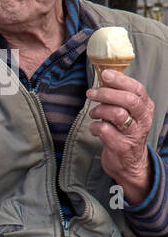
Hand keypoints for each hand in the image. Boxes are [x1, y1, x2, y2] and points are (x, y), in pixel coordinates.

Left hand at [87, 68, 152, 195]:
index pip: (137, 89)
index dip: (120, 80)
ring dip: (100, 110)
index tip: (104, 74)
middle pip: (128, 100)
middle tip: (91, 93)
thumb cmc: (124, 133)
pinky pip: (105, 130)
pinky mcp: (122, 146)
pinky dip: (95, 127)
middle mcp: (143, 119)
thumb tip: (103, 77)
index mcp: (145, 108)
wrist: (129, 163)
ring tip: (94, 113)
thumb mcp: (128, 113)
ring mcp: (134, 134)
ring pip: (117, 114)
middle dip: (106, 93)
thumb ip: (119, 98)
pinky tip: (95, 128)